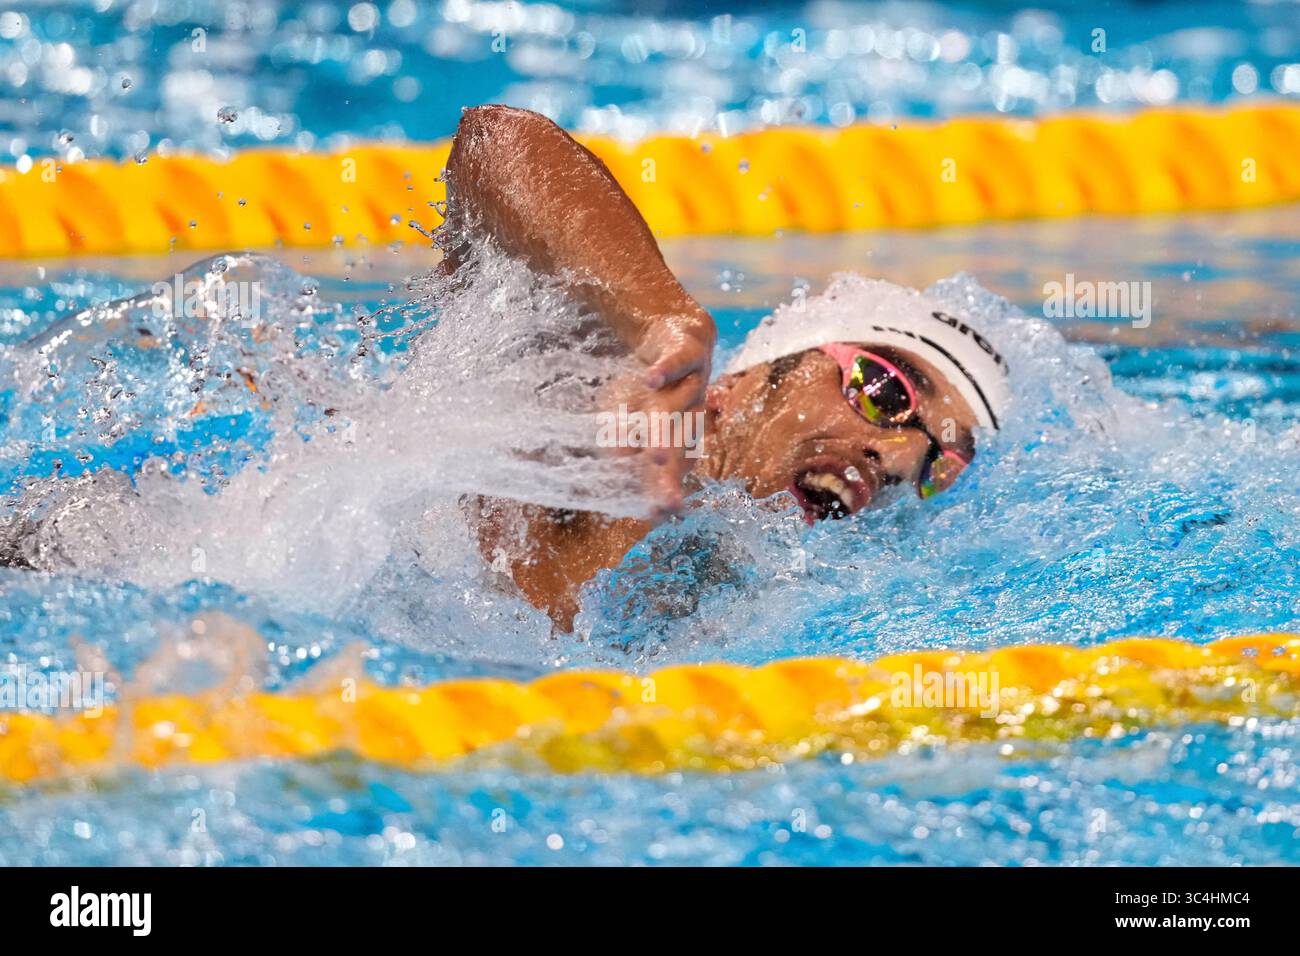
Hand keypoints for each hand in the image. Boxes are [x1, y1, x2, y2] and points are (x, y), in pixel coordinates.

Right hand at [624, 308, 715, 520]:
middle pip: (679, 448)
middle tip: (667, 502)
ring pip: (675, 409)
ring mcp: (693, 383)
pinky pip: (676, 362)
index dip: (664, 490)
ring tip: (654, 456)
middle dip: (671, 476)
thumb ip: (623, 442)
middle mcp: (692, 414)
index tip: (656, 516)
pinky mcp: (688, 352)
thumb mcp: (632, 414)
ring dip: (664, 430)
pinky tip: (649, 380)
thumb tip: (616, 465)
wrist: (678, 332)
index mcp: (682, 435)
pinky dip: (663, 370)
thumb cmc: (653, 385)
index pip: (672, 469)